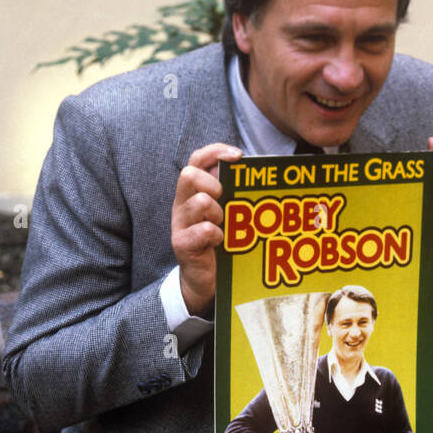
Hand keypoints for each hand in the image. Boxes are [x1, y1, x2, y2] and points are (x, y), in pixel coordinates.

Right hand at [172, 142, 241, 314]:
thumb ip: (231, 194)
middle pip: (189, 174)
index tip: (238, 156)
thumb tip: (252, 172)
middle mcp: (182, 204)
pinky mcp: (182, 244)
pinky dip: (216, 235)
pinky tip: (219, 243)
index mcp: (193, 192)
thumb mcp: (226, 214)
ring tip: (223, 226)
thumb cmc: (219, 244)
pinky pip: (203, 230)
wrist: (204, 281)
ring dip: (217, 212)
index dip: (215, 152)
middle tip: (224, 201)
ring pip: (199, 201)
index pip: (197, 159)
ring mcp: (180, 224)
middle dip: (212, 184)